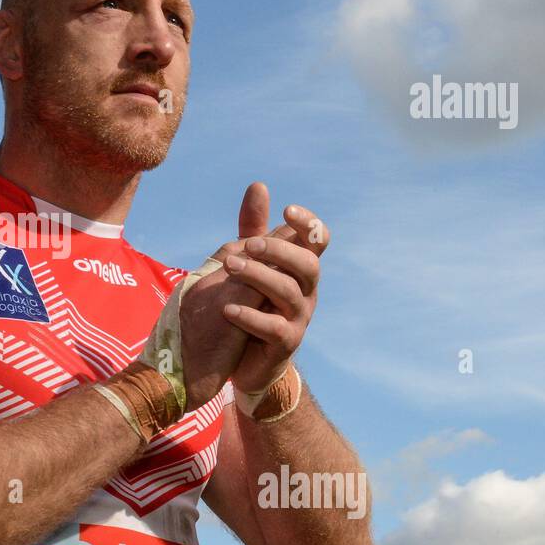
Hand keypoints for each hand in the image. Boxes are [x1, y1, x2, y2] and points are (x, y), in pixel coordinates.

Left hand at [174, 196, 297, 411]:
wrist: (244, 359)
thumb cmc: (252, 303)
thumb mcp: (251, 262)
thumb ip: (255, 228)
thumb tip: (259, 185)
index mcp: (299, 268)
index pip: (317, 241)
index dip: (309, 224)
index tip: (288, 210)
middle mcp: (305, 291)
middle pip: (308, 265)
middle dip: (280, 251)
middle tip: (249, 245)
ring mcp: (298, 318)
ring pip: (290, 293)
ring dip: (260, 277)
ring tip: (229, 267)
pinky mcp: (284, 344)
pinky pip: (275, 328)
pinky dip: (251, 316)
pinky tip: (227, 308)